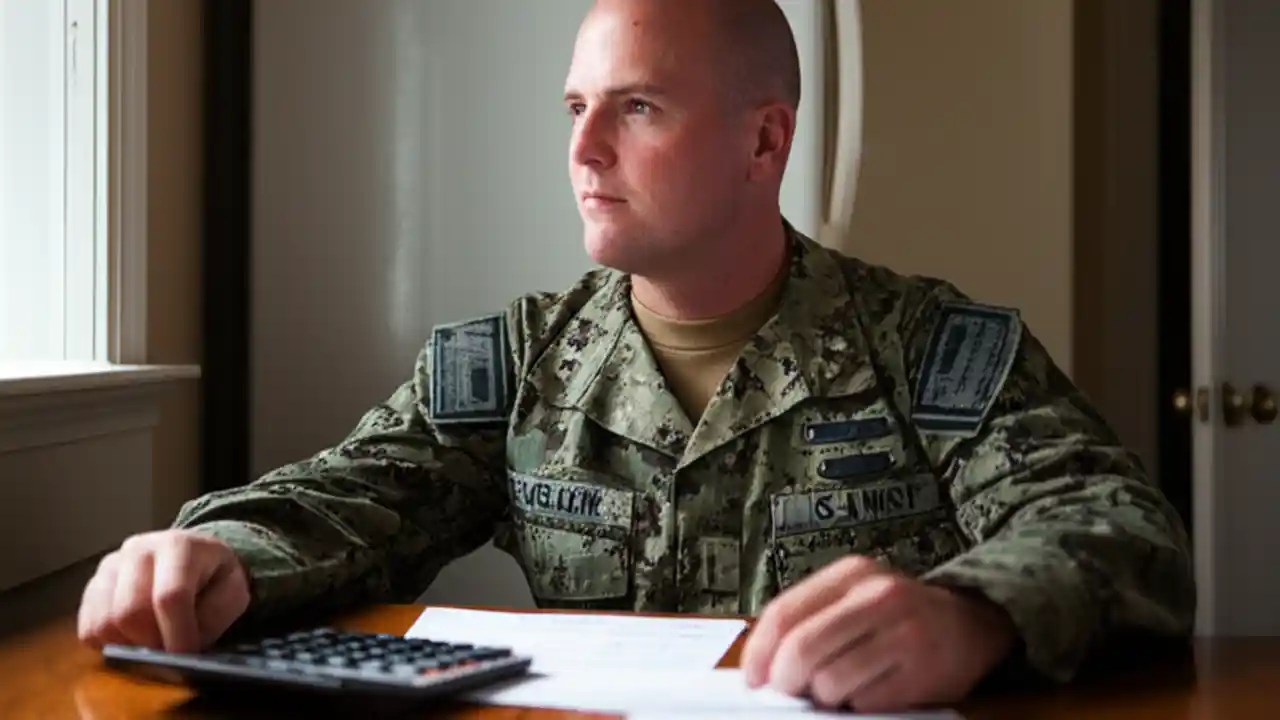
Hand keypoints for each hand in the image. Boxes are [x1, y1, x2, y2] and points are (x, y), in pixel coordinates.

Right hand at [77, 530, 250, 652]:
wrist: (192, 557)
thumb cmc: (213, 578)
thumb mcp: (233, 591)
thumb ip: (215, 616)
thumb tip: (184, 648)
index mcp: (178, 546)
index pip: (170, 596)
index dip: (178, 634)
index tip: (186, 656)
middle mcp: (138, 549)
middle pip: (130, 612)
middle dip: (152, 643)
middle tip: (169, 652)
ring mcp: (110, 566)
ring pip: (104, 623)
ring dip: (130, 646)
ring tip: (153, 644)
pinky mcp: (92, 587)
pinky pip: (88, 629)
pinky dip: (109, 645)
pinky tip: (133, 640)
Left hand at [742, 556, 1015, 711]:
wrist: (970, 624)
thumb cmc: (896, 615)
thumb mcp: (853, 597)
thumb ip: (810, 619)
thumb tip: (761, 666)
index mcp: (853, 573)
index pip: (785, 612)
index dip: (759, 651)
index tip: (752, 677)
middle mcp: (879, 597)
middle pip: (803, 649)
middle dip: (785, 680)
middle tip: (790, 690)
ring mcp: (904, 635)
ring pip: (830, 682)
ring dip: (825, 696)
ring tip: (841, 686)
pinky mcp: (923, 674)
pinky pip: (864, 704)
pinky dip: (858, 705)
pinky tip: (871, 690)